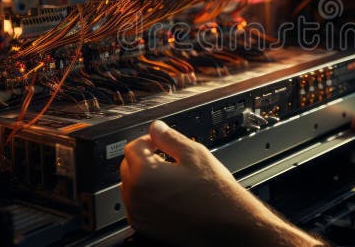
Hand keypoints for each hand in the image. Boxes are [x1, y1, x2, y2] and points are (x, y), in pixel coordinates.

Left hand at [120, 120, 323, 246]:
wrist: (226, 224)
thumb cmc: (214, 192)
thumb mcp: (194, 154)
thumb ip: (169, 138)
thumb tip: (156, 127)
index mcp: (144, 175)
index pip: (133, 147)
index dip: (149, 140)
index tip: (161, 142)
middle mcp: (136, 196)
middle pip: (128, 166)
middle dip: (144, 158)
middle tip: (167, 158)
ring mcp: (139, 214)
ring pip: (131, 185)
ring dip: (143, 177)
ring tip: (170, 176)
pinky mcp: (144, 226)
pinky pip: (137, 204)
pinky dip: (146, 196)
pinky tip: (168, 193)